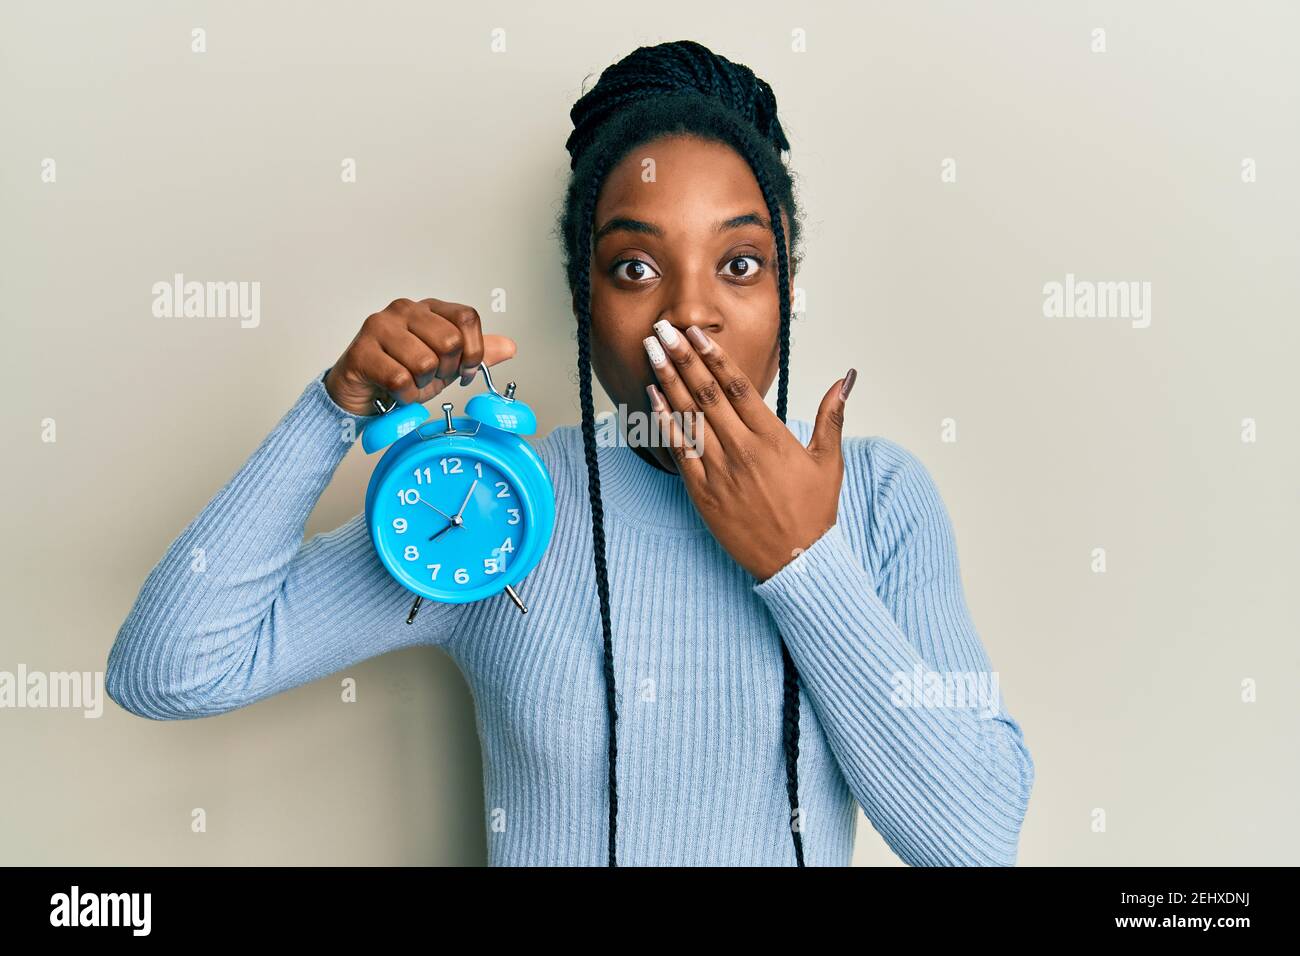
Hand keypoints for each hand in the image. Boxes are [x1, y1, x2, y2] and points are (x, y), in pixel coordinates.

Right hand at [324, 297, 517, 415]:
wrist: (361, 393)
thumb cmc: (400, 374)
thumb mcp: (446, 365)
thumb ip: (475, 353)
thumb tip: (510, 346)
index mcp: (428, 309)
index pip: (467, 317)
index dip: (473, 350)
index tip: (464, 369)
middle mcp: (404, 310)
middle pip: (449, 340)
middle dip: (446, 370)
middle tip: (430, 377)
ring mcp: (380, 327)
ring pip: (425, 361)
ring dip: (422, 385)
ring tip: (409, 383)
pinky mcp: (362, 351)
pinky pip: (400, 379)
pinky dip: (404, 395)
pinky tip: (395, 392)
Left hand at [643, 321, 856, 581]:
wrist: (796, 561)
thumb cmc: (813, 511)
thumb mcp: (829, 461)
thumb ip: (832, 416)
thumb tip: (845, 378)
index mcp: (772, 438)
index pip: (738, 386)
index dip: (715, 356)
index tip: (697, 333)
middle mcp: (742, 450)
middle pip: (707, 394)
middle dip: (683, 357)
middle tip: (664, 328)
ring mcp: (719, 471)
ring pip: (688, 417)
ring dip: (668, 380)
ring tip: (652, 351)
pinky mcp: (702, 492)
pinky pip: (678, 450)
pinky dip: (664, 421)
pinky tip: (652, 396)